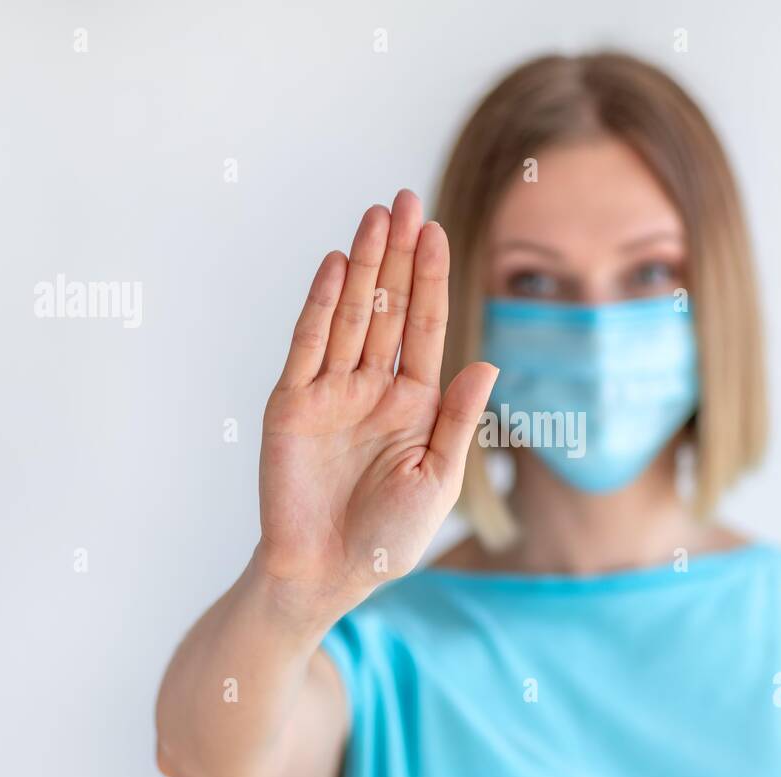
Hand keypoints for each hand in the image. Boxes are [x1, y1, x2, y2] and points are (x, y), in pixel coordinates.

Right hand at [256, 190, 496, 607]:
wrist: (327, 572)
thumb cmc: (389, 536)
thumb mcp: (438, 478)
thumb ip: (458, 419)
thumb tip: (487, 363)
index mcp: (415, 402)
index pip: (425, 327)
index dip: (431, 279)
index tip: (437, 230)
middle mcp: (373, 387)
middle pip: (388, 307)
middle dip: (398, 254)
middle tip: (405, 199)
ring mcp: (331, 391)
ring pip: (351, 315)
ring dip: (364, 265)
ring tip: (375, 216)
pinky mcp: (292, 403)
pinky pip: (309, 344)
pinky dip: (322, 305)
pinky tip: (338, 266)